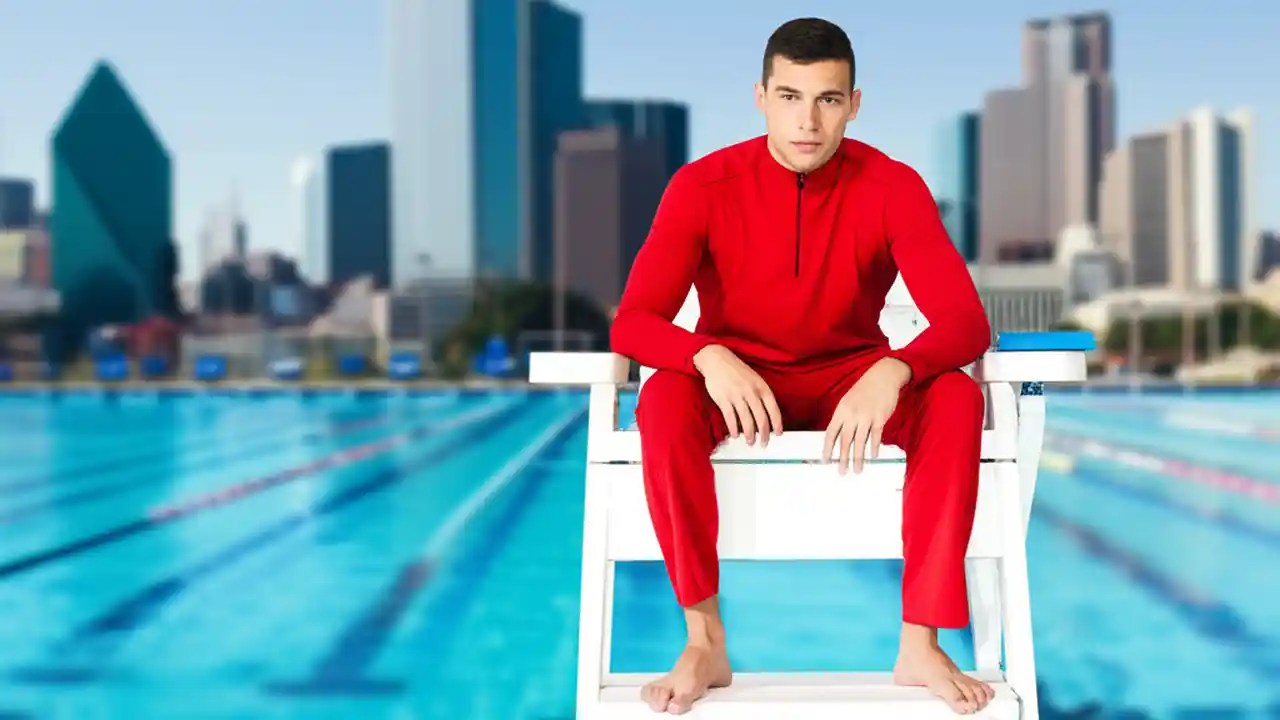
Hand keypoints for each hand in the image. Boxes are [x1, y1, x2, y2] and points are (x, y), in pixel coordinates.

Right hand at [693, 345, 782, 445]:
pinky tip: (735, 435)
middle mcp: (751, 392)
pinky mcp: (723, 399)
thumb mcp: (754, 379)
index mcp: (761, 386)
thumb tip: (766, 415)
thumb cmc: (736, 370)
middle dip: (764, 434)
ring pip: (746, 421)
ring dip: (749, 435)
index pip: (773, 409)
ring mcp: (737, 396)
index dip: (777, 423)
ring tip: (750, 442)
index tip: (778, 433)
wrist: (717, 359)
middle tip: (764, 443)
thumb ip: (761, 394)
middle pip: (761, 418)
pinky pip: (730, 418)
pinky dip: (733, 429)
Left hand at [823, 357, 910, 473]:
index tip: (825, 460)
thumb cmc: (865, 389)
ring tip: (857, 470)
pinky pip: (875, 436)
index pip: (831, 433)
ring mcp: (866, 416)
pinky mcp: (880, 417)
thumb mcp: (849, 401)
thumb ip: (844, 418)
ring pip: (860, 442)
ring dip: (858, 458)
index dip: (827, 448)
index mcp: (841, 410)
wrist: (883, 376)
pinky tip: (873, 456)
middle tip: (841, 472)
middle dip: (842, 459)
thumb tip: (840, 438)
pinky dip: (874, 447)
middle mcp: (852, 414)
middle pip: (844, 441)